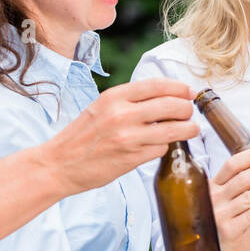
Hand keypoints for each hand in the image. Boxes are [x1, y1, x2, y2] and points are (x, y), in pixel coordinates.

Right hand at [43, 78, 196, 193]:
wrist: (58, 164)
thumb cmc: (82, 136)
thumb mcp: (101, 107)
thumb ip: (130, 101)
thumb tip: (165, 97)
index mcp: (115, 96)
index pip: (158, 85)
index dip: (180, 88)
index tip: (190, 92)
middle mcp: (122, 114)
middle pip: (173, 106)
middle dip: (188, 109)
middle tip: (189, 114)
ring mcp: (128, 137)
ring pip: (174, 129)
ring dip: (188, 129)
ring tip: (191, 129)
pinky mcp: (131, 158)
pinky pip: (161, 149)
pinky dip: (165, 147)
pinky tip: (159, 147)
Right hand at [209, 146, 249, 250]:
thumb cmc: (219, 221)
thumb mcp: (221, 200)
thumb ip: (236, 187)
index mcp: (211, 186)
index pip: (231, 165)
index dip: (249, 157)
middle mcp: (213, 198)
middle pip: (243, 179)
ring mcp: (219, 215)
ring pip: (249, 197)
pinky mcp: (227, 231)